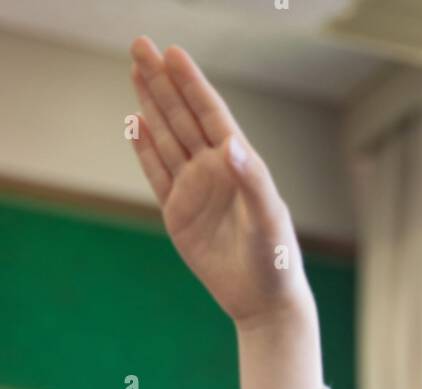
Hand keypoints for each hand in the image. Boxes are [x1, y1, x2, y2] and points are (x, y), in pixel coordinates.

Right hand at [128, 35, 309, 328]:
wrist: (263, 300)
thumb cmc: (276, 259)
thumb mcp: (270, 219)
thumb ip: (252, 181)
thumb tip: (230, 145)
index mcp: (240, 165)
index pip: (211, 114)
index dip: (192, 84)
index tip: (173, 53)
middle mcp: (214, 171)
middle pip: (183, 117)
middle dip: (162, 82)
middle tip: (141, 45)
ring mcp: (194, 191)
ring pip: (167, 138)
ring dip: (151, 106)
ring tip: (135, 72)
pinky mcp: (178, 215)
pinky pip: (157, 174)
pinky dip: (145, 149)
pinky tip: (135, 123)